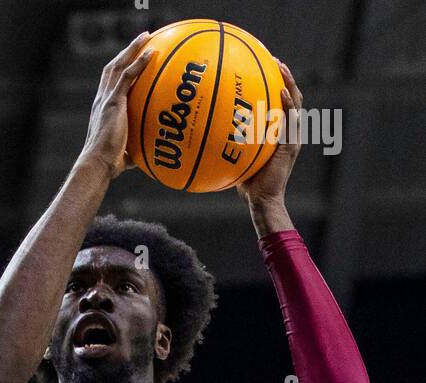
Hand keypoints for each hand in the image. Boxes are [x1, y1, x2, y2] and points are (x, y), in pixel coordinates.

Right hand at [80, 32, 153, 178]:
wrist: (97, 164)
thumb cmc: (108, 165)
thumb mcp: (122, 155)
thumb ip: (130, 152)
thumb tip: (143, 158)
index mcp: (102, 109)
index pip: (109, 82)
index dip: (119, 68)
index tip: (130, 59)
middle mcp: (101, 99)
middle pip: (113, 67)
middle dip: (126, 51)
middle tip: (141, 40)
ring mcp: (106, 99)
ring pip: (119, 65)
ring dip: (133, 48)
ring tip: (147, 36)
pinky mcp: (113, 102)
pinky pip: (128, 76)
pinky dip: (139, 62)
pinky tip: (151, 53)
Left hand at [238, 61, 301, 223]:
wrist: (263, 200)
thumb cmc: (249, 186)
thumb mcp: (238, 158)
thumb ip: (230, 144)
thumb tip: (209, 135)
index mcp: (278, 134)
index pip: (280, 105)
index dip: (276, 86)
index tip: (265, 69)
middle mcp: (287, 132)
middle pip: (290, 97)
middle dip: (284, 77)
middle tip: (274, 60)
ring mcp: (291, 138)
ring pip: (295, 103)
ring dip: (289, 83)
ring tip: (281, 67)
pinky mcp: (290, 145)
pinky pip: (291, 119)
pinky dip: (287, 104)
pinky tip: (281, 91)